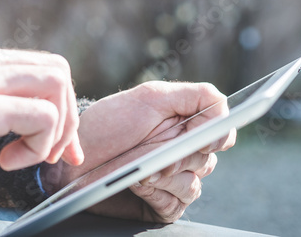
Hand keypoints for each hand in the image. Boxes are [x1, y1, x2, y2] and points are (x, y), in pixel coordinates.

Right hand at [0, 43, 83, 194]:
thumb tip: (16, 119)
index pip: (36, 66)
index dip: (57, 104)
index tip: (56, 144)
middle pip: (55, 70)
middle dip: (67, 117)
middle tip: (53, 155)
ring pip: (56, 85)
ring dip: (55, 130)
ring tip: (29, 157)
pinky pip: (42, 118)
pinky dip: (38, 146)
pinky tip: (7, 163)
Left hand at [42, 81, 235, 222]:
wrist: (74, 156)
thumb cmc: (108, 122)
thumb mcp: (149, 97)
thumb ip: (193, 95)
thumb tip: (225, 110)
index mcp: (185, 123)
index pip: (222, 130)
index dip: (218, 135)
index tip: (201, 137)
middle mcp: (184, 151)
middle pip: (208, 159)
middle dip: (181, 157)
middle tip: (153, 154)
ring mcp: (173, 178)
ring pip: (193, 184)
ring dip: (166, 178)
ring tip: (139, 171)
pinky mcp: (162, 203)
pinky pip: (177, 205)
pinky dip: (158, 195)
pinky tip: (138, 185)